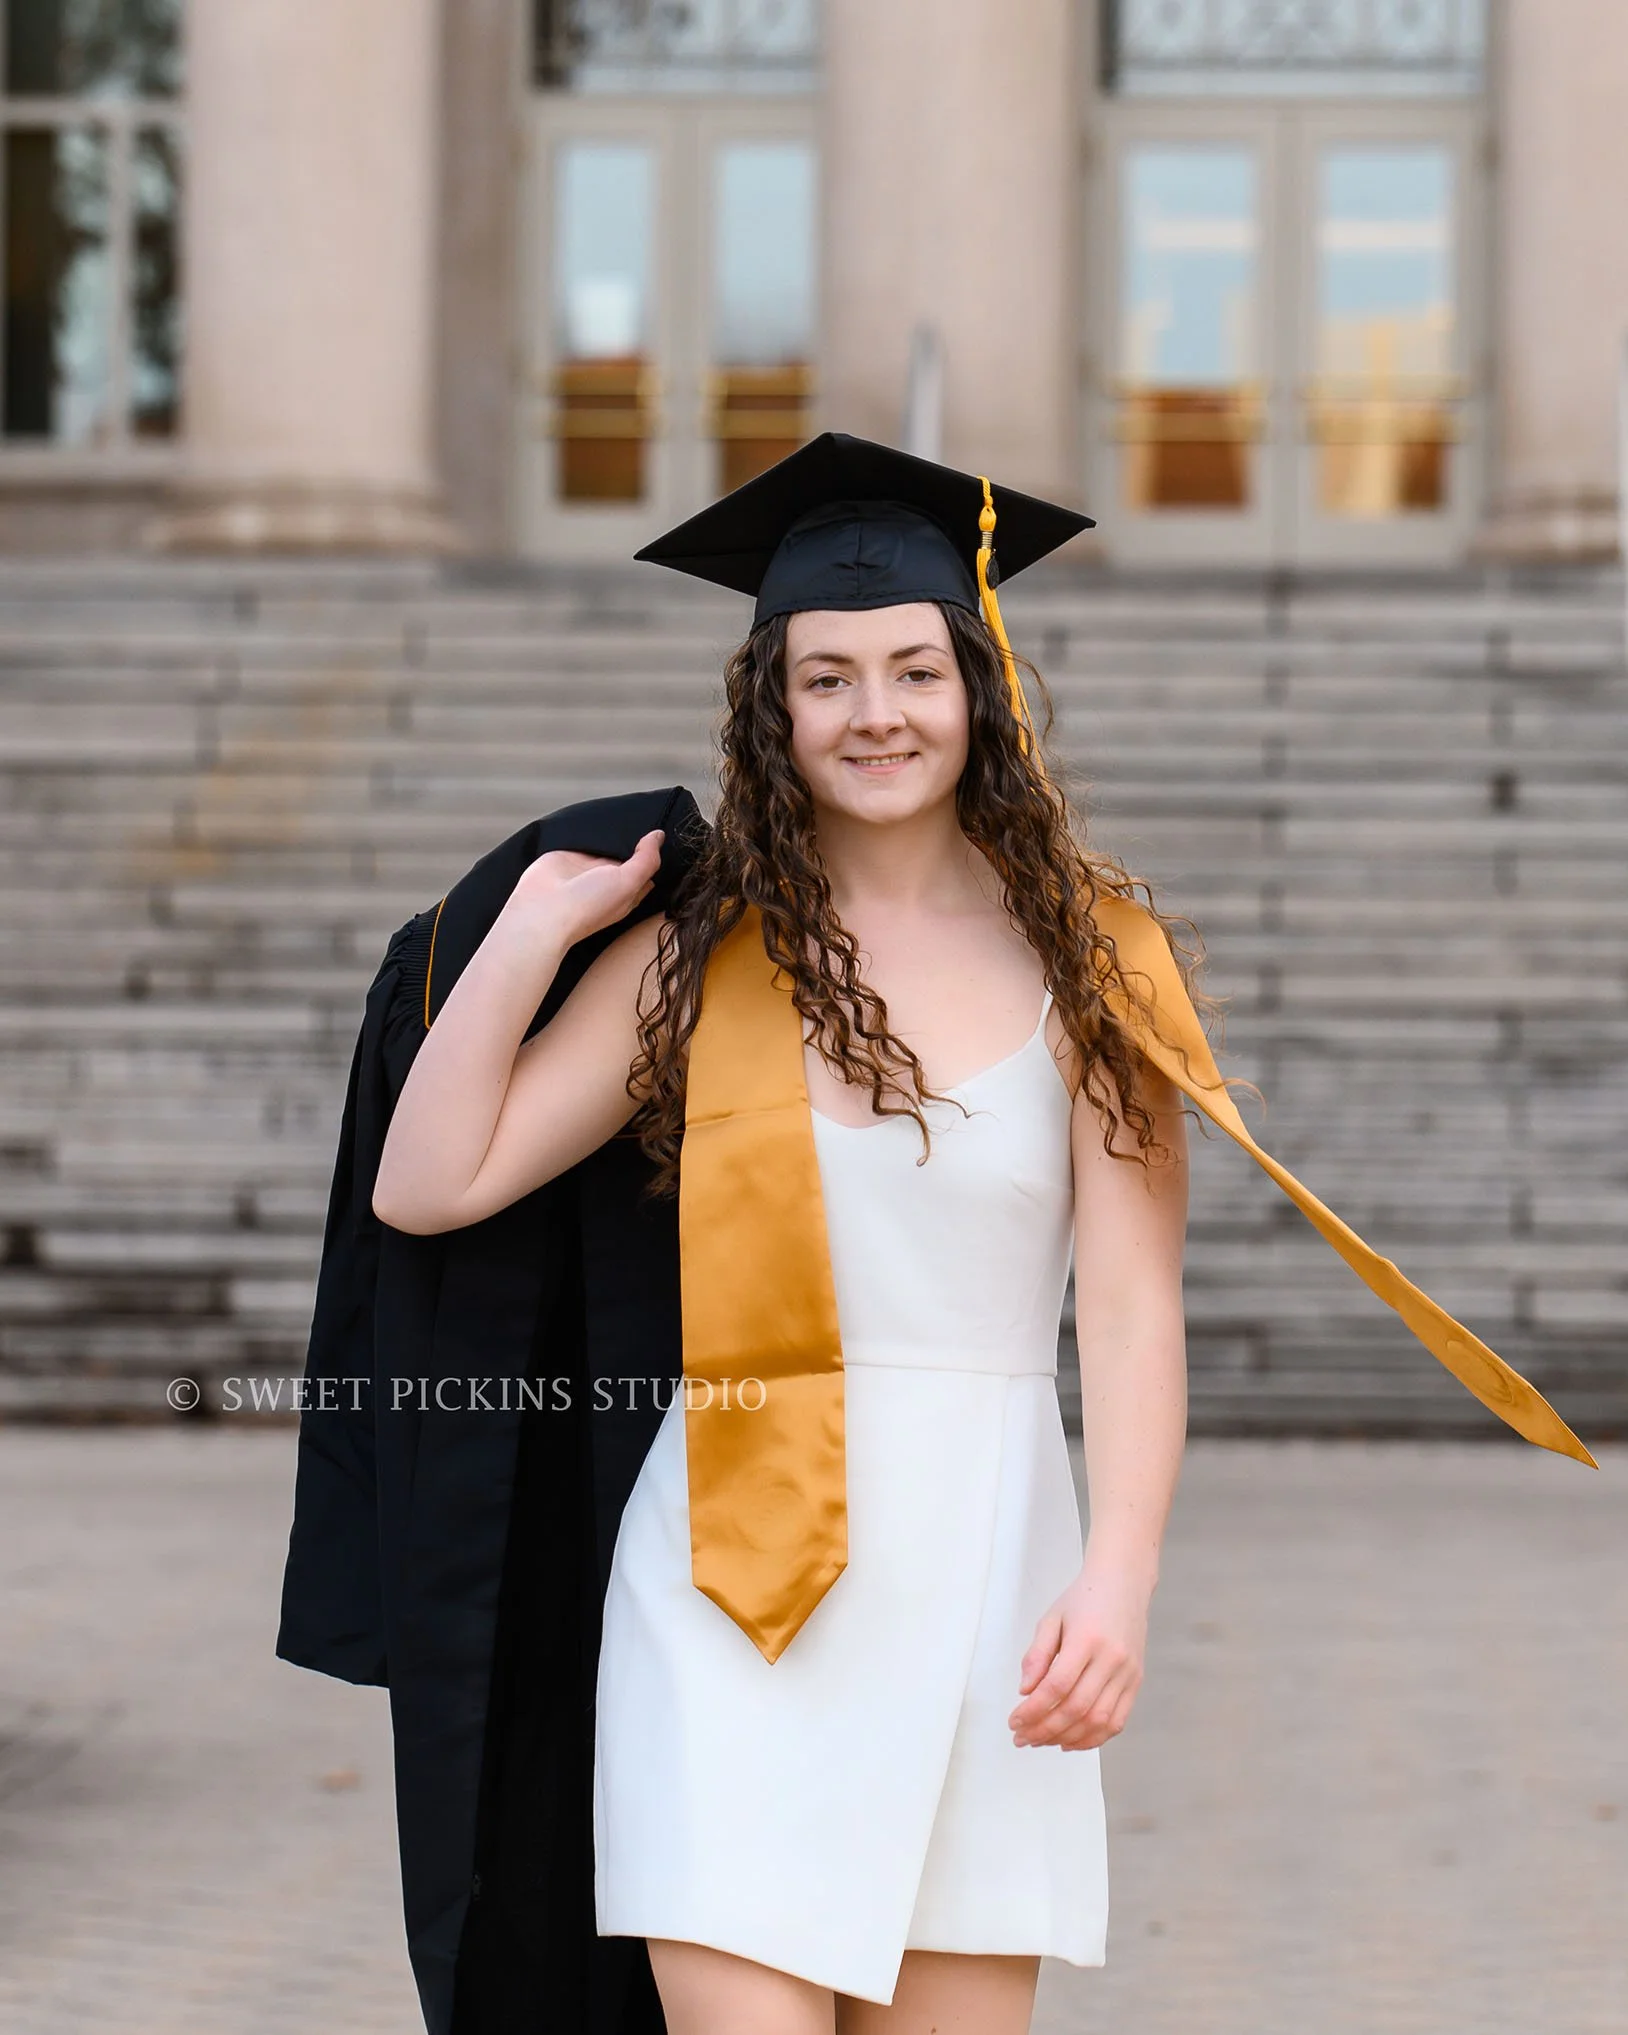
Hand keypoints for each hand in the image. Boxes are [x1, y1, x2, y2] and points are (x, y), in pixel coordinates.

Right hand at [507, 829, 664, 946]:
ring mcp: (587, 867)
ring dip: (612, 830)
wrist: (542, 910)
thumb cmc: (587, 906)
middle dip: (635, 838)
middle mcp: (608, 879)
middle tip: (647, 815)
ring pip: (606, 843)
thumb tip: (658, 837)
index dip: (655, 853)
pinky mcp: (569, 855)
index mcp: (627, 890)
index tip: (666, 832)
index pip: (646, 869)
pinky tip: (597, 815)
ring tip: (623, 809)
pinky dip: (589, 827)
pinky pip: (584, 836)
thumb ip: (646, 860)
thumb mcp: (628, 883)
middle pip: (627, 853)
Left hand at [1008, 1558, 1150, 1751]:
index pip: (1057, 1686)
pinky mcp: (1136, 1682)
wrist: (1123, 1584)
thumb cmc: (1084, 1598)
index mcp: (1086, 1639)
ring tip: (1042, 1740)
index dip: (1033, 1710)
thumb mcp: (1052, 1618)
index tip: (1015, 1722)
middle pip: (1076, 1708)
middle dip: (1045, 1729)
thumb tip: (1025, 1691)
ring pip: (1098, 1720)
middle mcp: (1111, 1659)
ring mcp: (1127, 1673)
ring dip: (1067, 1738)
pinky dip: (1094, 1738)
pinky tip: (1071, 1740)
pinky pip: (1117, 1721)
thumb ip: (1037, 1655)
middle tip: (1023, 1738)